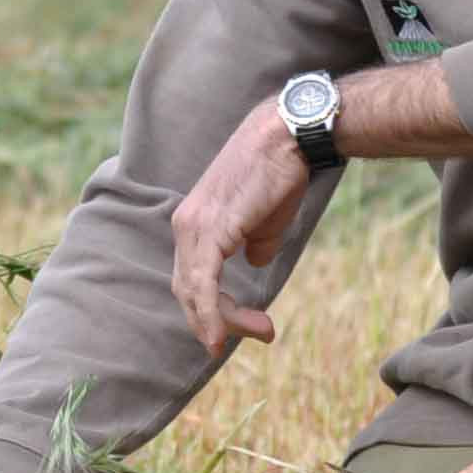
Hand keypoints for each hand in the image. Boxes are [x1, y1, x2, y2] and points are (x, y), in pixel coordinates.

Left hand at [168, 108, 313, 360]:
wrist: (287, 137)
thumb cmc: (279, 172)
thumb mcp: (265, 220)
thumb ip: (255, 245)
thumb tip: (254, 264)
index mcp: (194, 223)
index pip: (193, 279)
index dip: (213, 310)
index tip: (247, 327)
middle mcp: (185, 226)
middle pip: (189, 291)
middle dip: (219, 321)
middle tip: (262, 333)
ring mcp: (194, 227)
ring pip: (195, 292)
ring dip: (224, 321)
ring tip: (263, 332)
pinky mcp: (212, 230)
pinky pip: (203, 283)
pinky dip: (210, 313)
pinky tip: (220, 335)